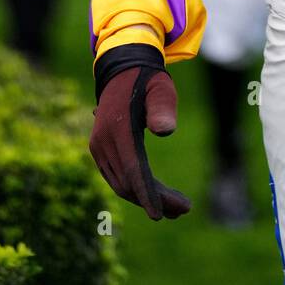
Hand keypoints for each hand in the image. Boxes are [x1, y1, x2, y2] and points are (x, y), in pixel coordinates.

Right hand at [89, 66, 191, 220]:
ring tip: (178, 207)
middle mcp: (102, 142)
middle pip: (127, 182)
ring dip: (147, 197)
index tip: (160, 215)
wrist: (122, 69)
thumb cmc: (147, 80)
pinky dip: (138, 187)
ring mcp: (98, 147)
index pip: (132, 169)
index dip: (146, 194)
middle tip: (185, 208)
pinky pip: (118, 175)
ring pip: (122, 182)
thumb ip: (163, 107)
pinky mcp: (100, 150)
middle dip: (155, 199)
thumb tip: (166, 131)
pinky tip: (159, 193)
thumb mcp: (161, 88)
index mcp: (117, 128)